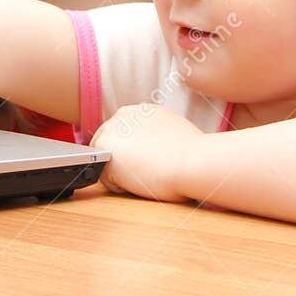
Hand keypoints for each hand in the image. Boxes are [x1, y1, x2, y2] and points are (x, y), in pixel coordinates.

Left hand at [89, 103, 204, 202]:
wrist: (192, 161)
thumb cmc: (191, 154)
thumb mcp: (171, 132)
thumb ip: (153, 134)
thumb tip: (149, 146)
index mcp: (140, 111)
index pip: (124, 135)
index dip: (132, 153)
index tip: (145, 163)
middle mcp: (122, 115)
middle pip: (111, 146)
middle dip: (123, 161)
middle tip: (144, 173)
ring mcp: (110, 129)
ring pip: (106, 161)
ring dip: (120, 172)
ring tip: (144, 177)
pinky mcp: (103, 148)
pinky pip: (105, 176)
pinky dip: (118, 185)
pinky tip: (138, 182)